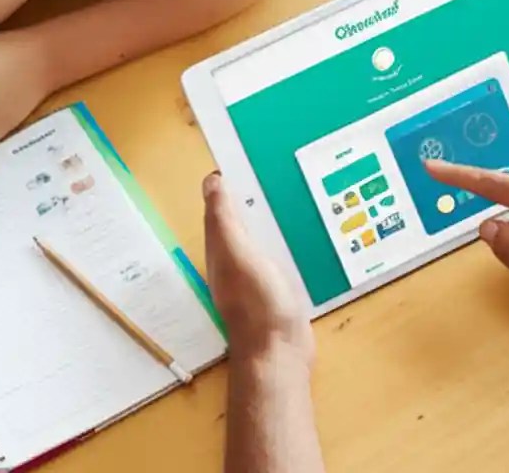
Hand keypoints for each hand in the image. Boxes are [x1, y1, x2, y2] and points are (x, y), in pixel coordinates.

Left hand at [203, 173, 313, 364]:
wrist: (279, 351)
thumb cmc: (257, 301)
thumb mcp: (238, 253)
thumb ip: (224, 220)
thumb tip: (211, 181)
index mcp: (220, 248)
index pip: (218, 207)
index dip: (226, 183)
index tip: (247, 157)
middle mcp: (232, 260)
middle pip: (236, 220)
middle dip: (248, 196)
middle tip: (273, 169)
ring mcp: (253, 275)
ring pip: (255, 237)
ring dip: (265, 217)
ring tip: (288, 192)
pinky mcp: (273, 288)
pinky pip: (273, 254)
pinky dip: (280, 239)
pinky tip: (297, 233)